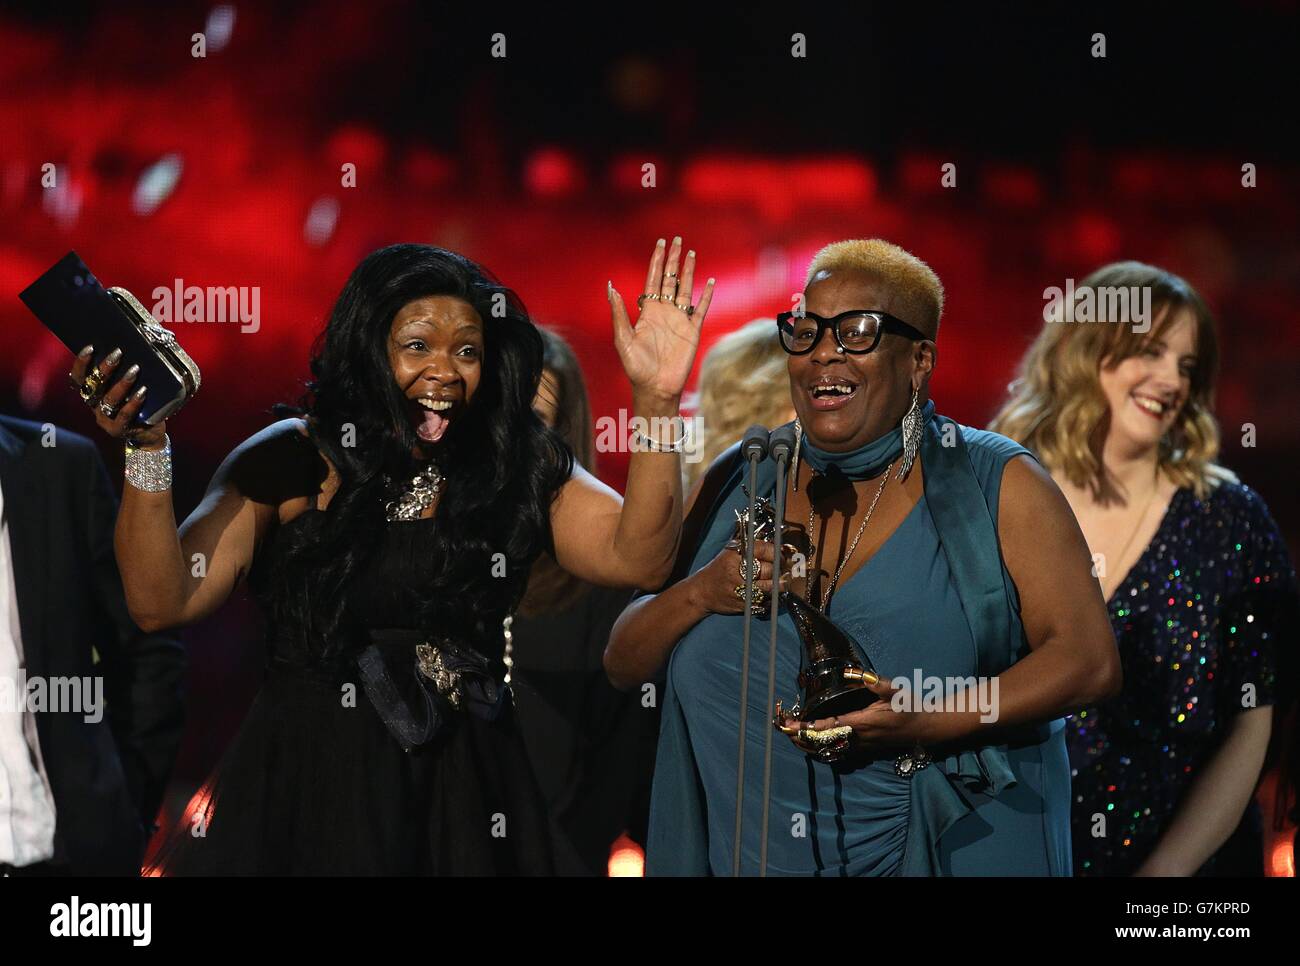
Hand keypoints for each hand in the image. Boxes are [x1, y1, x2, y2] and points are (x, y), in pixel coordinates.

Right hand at [68, 344, 166, 447]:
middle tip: (118, 353)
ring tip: (135, 370)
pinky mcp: (118, 430)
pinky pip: (124, 416)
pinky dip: (133, 403)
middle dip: (105, 368)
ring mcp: (105, 419)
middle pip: (93, 386)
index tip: (91, 347)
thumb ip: (123, 373)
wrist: (148, 434)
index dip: (81, 363)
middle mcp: (94, 406)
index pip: (78, 378)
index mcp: (92, 394)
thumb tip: (133, 348)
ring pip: (108, 400)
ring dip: (121, 383)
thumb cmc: (138, 405)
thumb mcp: (129, 389)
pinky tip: (143, 392)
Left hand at [608, 236, 714, 401]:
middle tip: (677, 239)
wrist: (655, 387)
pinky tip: (710, 281)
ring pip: (685, 289)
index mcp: (648, 311)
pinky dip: (707, 295)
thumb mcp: (622, 338)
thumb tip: (609, 286)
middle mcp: (664, 311)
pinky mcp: (692, 330)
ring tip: (690, 253)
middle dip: (673, 259)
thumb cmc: (636, 366)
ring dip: (688, 271)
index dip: (656, 261)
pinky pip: (701, 308)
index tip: (660, 243)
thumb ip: (618, 312)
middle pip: (670, 279)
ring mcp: (679, 319)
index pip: (653, 279)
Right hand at [687, 538, 790, 616]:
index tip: (780, 555)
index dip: (777, 553)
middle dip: (779, 570)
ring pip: (771, 587)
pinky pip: (765, 600)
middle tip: (781, 569)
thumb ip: (751, 546)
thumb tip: (776, 544)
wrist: (702, 592)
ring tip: (781, 582)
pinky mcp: (743, 604)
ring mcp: (741, 589)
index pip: (766, 550)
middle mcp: (738, 571)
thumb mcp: (730, 551)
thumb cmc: (719, 569)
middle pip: (771, 569)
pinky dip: (770, 598)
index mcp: (736, 554)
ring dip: (779, 585)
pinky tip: (768, 594)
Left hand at [775, 672, 940, 756]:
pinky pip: (839, 753)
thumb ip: (874, 682)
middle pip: (825, 742)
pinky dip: (822, 750)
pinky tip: (811, 745)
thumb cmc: (909, 706)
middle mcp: (860, 738)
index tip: (792, 723)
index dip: (809, 726)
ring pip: (830, 750)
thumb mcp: (894, 690)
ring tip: (791, 736)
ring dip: (809, 744)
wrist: (925, 728)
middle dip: (803, 737)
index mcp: (864, 722)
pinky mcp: (865, 750)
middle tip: (784, 729)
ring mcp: (863, 747)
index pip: (830, 726)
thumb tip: (853, 672)